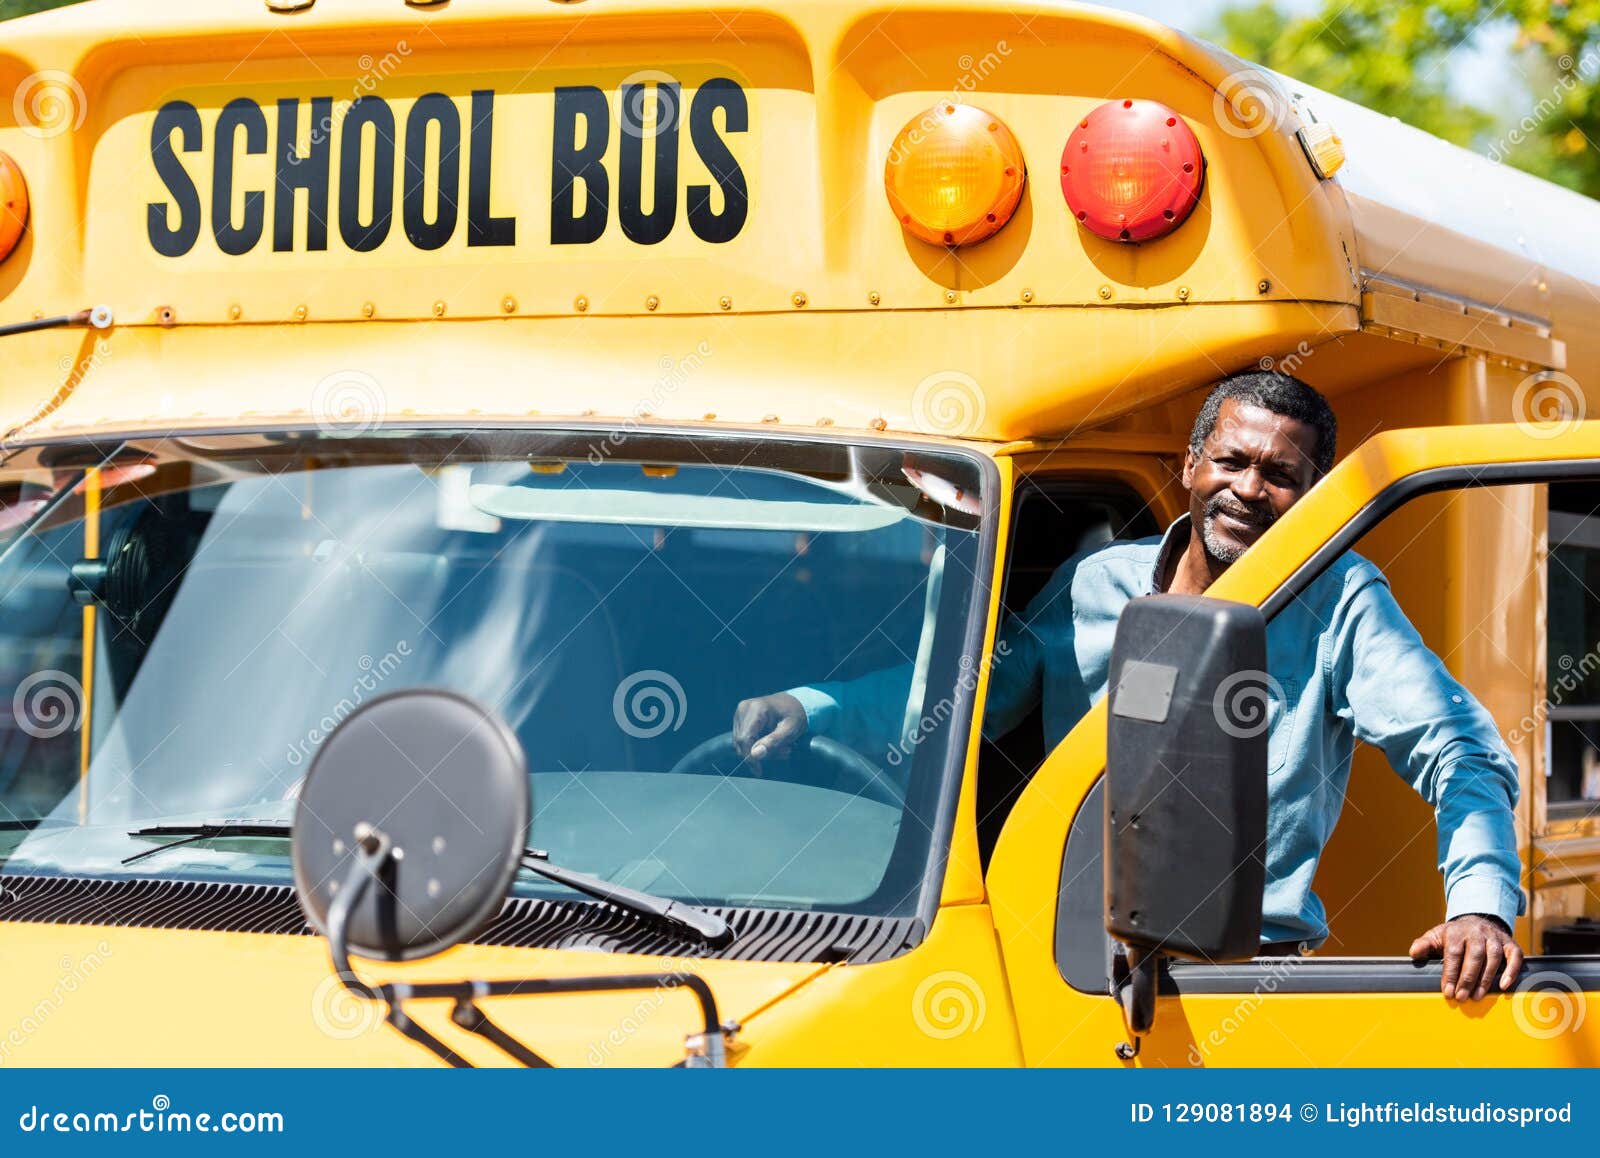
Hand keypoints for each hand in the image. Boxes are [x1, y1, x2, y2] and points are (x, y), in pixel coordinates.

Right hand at [731, 693, 807, 764]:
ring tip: (781, 749)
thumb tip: (755, 754)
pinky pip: (743, 738)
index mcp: (756, 708)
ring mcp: (740, 712)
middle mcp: (744, 708)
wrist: (794, 702)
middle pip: (741, 741)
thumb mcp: (791, 729)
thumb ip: (774, 742)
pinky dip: (756, 746)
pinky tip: (772, 745)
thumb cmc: (795, 714)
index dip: (749, 757)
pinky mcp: (740, 718)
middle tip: (782, 755)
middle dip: (758, 754)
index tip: (758, 770)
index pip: (745, 738)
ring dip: (759, 751)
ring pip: (741, 742)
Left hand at [1409, 914, 1523, 1000]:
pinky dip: (1511, 970)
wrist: (1476, 921)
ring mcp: (1494, 938)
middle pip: (1474, 956)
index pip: (1453, 953)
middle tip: (1462, 997)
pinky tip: (1504, 986)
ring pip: (1493, 957)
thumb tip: (1414, 953)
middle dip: (1467, 979)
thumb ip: (1425, 944)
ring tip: (1478, 996)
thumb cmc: (1454, 935)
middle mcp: (1477, 933)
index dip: (1450, 973)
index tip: (1447, 991)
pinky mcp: (1509, 943)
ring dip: (1486, 978)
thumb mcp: (1436, 936)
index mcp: (1457, 932)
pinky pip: (1514, 956)